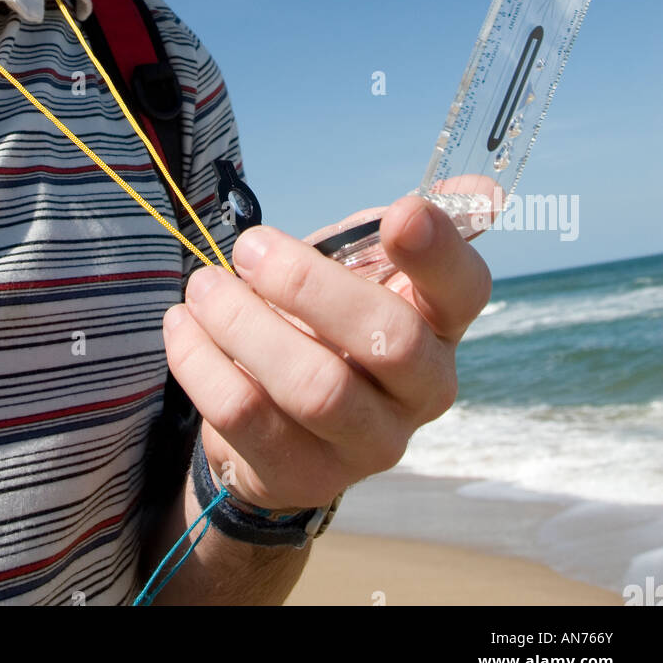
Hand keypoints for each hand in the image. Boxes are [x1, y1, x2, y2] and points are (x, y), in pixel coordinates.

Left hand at [161, 193, 491, 511]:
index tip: (401, 213)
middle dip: (310, 285)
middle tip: (248, 248)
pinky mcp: (307, 475)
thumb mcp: (355, 270)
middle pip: (391, 339)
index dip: (440, 252)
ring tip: (202, 287)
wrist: (278, 421)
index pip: (466, 289)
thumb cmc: (322, 322)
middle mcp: (422, 390)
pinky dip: (203, 363)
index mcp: (439, 325)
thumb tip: (480, 187)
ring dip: (244, 324)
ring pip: (316, 386)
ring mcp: (370, 443)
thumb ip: (389, 230)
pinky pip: (249, 418)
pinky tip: (182, 327)